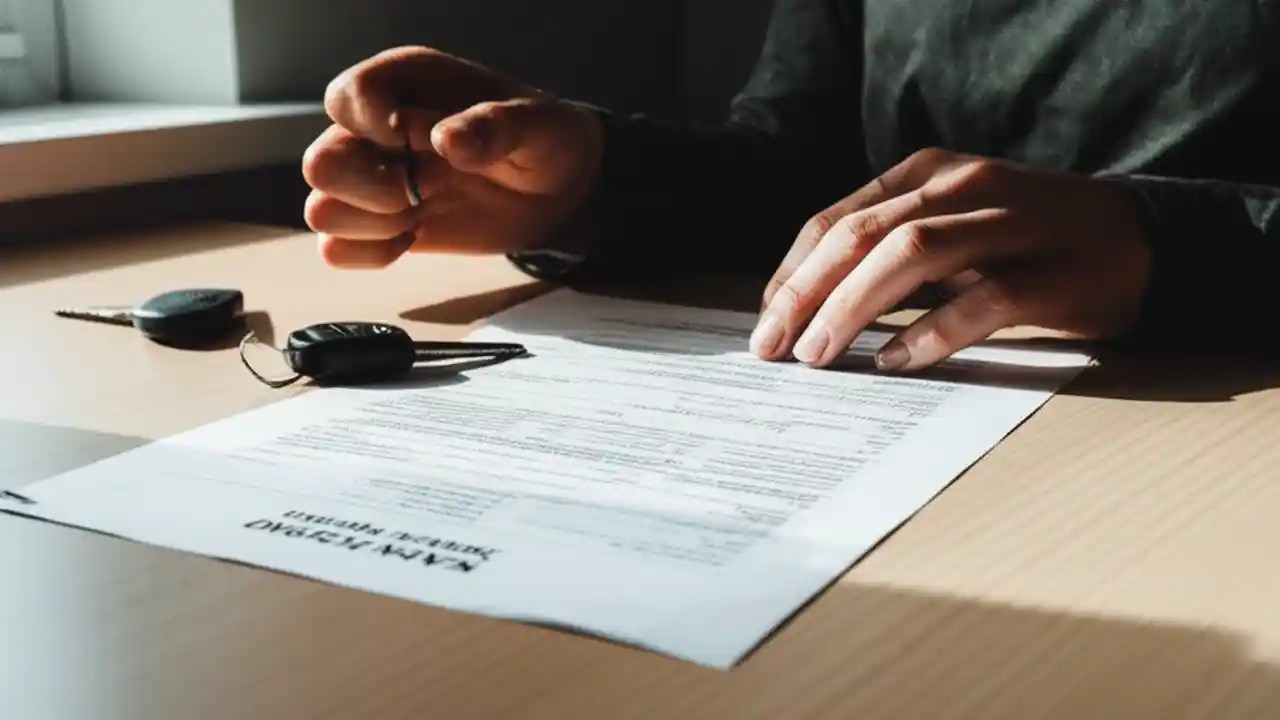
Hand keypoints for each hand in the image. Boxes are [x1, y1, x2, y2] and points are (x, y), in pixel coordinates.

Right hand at [302, 46, 604, 267]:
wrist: (556, 191)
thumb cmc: (541, 140)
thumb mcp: (537, 125)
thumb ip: (496, 125)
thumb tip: (447, 140)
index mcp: (405, 82)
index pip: (350, 97)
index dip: (378, 127)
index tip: (426, 143)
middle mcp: (374, 129)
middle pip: (320, 163)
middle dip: (372, 188)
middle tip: (426, 190)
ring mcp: (371, 180)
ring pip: (322, 211)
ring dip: (376, 223)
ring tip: (426, 211)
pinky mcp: (378, 226)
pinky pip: (337, 250)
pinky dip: (374, 253)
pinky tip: (415, 237)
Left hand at [751, 148, 1151, 370]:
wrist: (1141, 240)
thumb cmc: (1026, 242)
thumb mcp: (952, 227)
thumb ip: (891, 253)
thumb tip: (811, 309)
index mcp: (929, 174)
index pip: (839, 219)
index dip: (793, 272)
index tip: (765, 319)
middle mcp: (964, 186)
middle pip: (863, 234)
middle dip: (806, 292)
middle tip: (772, 345)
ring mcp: (1010, 225)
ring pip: (912, 253)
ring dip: (853, 305)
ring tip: (818, 354)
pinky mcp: (1051, 273)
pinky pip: (981, 300)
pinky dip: (930, 331)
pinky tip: (894, 361)